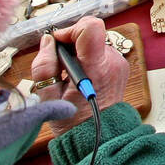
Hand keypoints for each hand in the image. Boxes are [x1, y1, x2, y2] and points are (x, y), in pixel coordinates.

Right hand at [32, 17, 129, 137]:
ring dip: (79, 54)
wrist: (98, 137)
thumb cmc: (73, 122)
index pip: (90, 28)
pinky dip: (88, 60)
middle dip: (70, 45)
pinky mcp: (120, 67)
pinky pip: (100, 53)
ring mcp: (119, 64)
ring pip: (93, 43)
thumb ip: (44, 66)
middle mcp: (112, 62)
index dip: (70, 30)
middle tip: (60, 67)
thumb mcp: (48, 97)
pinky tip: (81, 79)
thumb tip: (48, 41)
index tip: (58, 43)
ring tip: (70, 78)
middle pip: (89, 34)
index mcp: (96, 69)